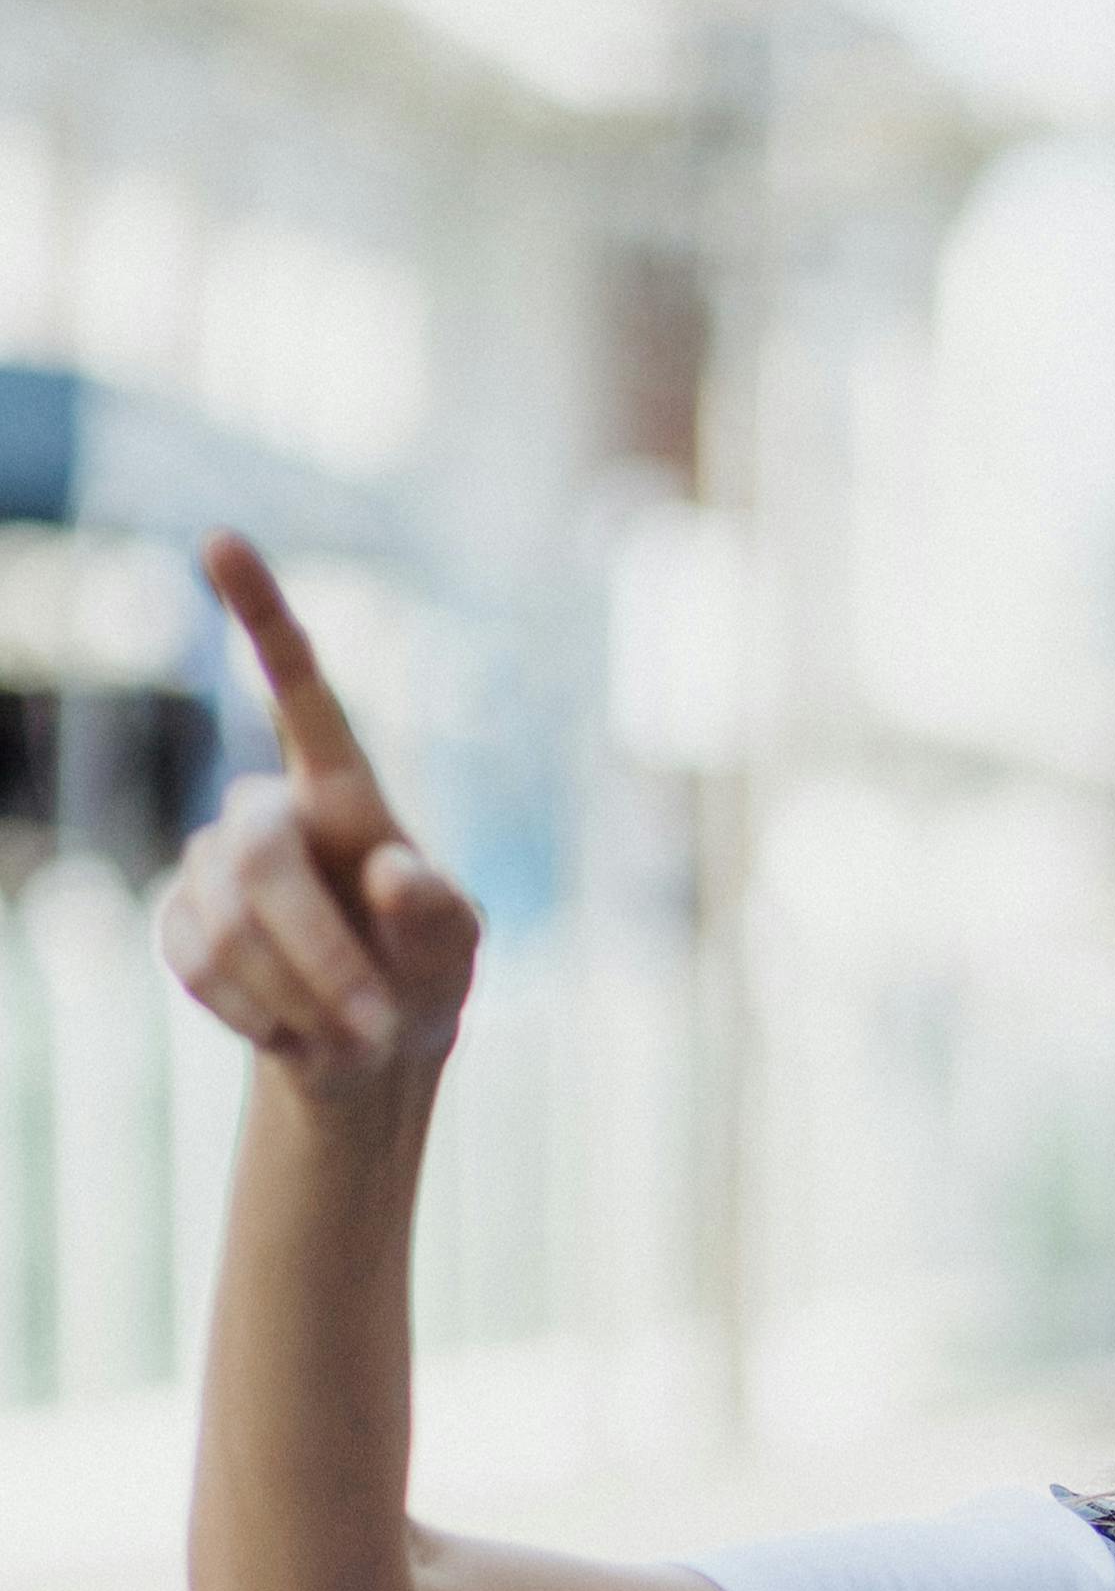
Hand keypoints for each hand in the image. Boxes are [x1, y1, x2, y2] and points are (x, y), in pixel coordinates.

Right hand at [158, 536, 479, 1099]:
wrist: (368, 1052)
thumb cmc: (423, 979)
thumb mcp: (458, 953)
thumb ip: (439, 915)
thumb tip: (392, 873)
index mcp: (343, 794)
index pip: (301, 691)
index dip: (263, 616)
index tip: (221, 539)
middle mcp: (268, 810)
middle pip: (259, 858)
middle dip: (319, 953)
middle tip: (378, 1028)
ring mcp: (213, 863)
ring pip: (227, 923)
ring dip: (298, 998)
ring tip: (352, 1037)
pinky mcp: (180, 919)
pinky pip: (196, 963)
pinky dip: (258, 1015)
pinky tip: (294, 1030)